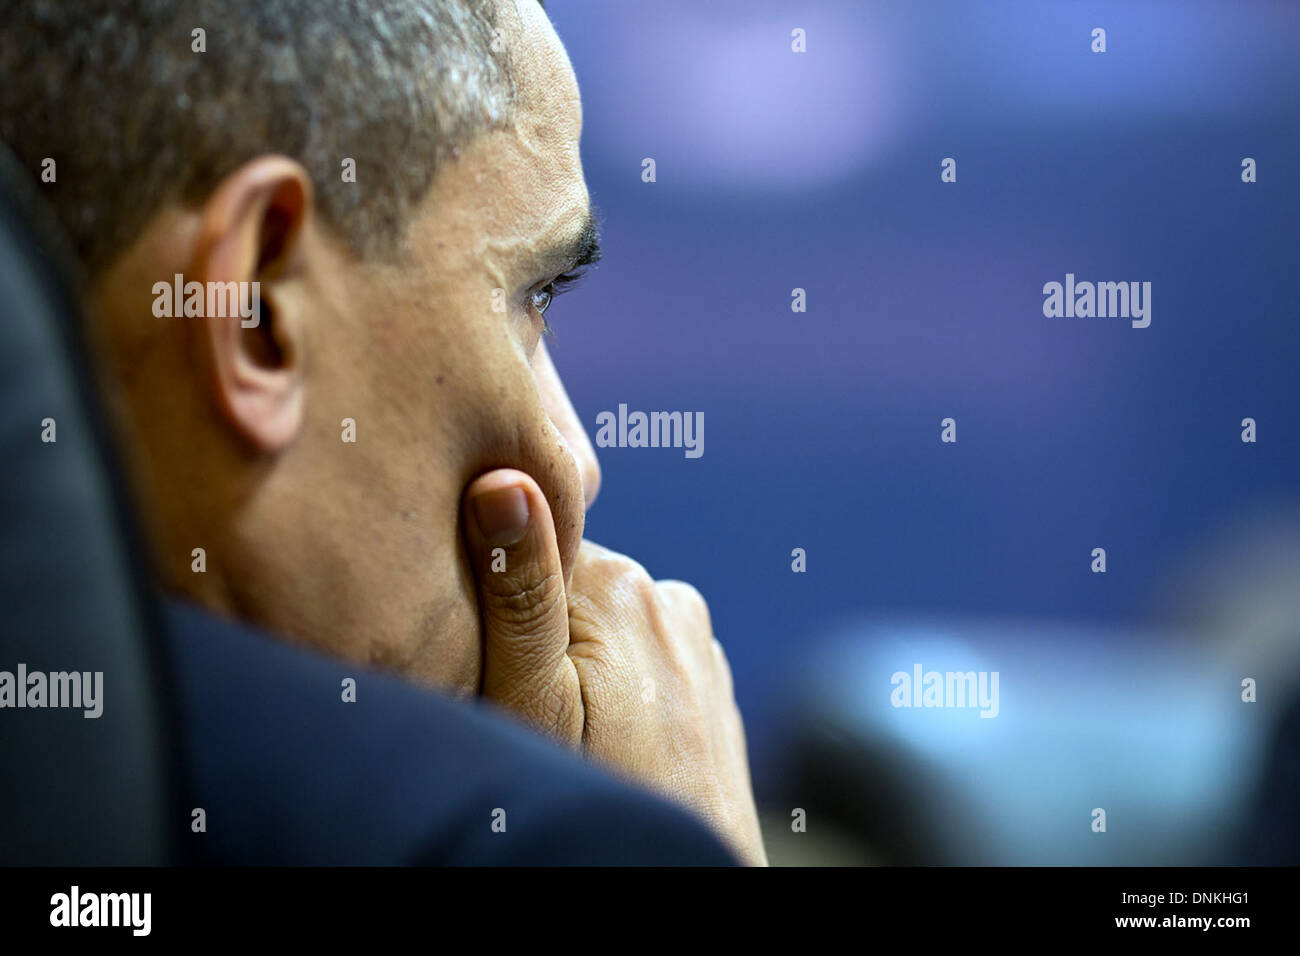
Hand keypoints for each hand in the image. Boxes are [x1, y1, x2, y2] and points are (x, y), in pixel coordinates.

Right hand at [462, 468, 766, 864]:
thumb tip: (506, 478)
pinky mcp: (707, 676)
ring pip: (601, 622)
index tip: (483, 653)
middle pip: (565, 584)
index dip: (489, 595)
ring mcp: (696, 637)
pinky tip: (608, 734)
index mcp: (617, 584)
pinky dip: (617, 682)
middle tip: (522, 704)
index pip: (524, 544)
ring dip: (577, 659)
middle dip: (534, 630)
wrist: (679, 878)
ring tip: (568, 729)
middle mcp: (667, 594)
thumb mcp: (530, 698)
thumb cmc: (593, 792)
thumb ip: (518, 588)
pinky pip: (641, 655)